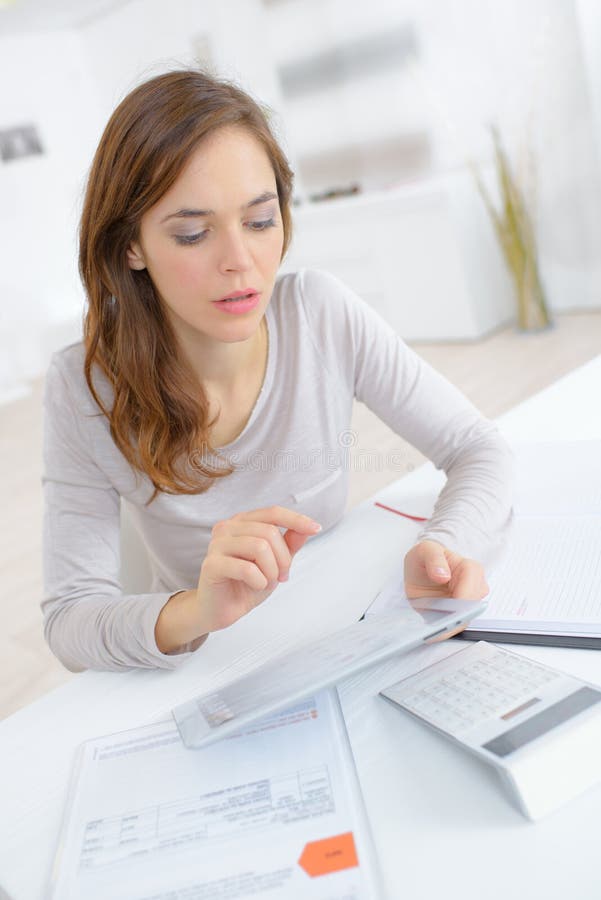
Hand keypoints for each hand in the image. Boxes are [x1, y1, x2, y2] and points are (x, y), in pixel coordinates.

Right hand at [195, 506, 321, 633]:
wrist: (221, 610)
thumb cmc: (247, 583)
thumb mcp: (275, 563)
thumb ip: (289, 544)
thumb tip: (308, 527)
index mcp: (242, 522)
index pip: (272, 512)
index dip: (296, 519)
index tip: (316, 528)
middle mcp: (227, 527)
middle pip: (269, 532)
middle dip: (283, 558)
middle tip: (281, 577)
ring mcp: (217, 544)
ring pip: (259, 547)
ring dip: (271, 571)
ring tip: (267, 581)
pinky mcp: (211, 565)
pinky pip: (246, 568)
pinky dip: (259, 581)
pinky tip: (255, 586)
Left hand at [404, 540, 487, 641]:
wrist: (420, 571)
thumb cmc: (426, 558)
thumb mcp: (425, 550)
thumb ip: (434, 558)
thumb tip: (443, 575)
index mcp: (468, 567)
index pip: (473, 580)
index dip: (465, 594)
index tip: (456, 608)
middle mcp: (473, 585)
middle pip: (474, 604)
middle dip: (459, 615)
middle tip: (442, 626)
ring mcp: (468, 601)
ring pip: (467, 618)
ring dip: (452, 624)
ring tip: (436, 630)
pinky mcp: (459, 614)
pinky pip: (456, 625)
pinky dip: (447, 629)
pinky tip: (435, 631)